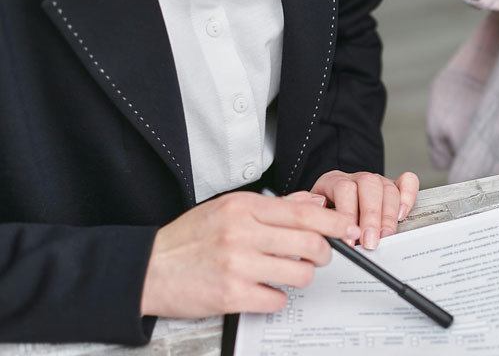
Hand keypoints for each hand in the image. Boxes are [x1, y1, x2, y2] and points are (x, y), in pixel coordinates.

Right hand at [140, 192, 360, 317]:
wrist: (146, 270)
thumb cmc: (188, 239)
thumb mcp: (227, 209)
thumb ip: (273, 206)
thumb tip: (314, 202)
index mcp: (243, 207)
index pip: (303, 212)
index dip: (334, 222)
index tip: (348, 228)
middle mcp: (241, 232)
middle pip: (310, 243)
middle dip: (323, 253)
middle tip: (318, 257)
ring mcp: (237, 265)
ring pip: (300, 273)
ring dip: (301, 277)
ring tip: (285, 274)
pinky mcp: (231, 295)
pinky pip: (277, 299)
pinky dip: (276, 298)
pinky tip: (262, 291)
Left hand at [309, 171, 418, 249]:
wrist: (330, 203)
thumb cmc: (323, 214)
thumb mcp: (313, 216)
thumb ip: (316, 219)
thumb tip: (325, 228)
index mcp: (334, 181)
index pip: (344, 189)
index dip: (347, 215)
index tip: (349, 240)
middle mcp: (357, 178)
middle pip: (369, 187)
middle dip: (371, 218)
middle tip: (370, 242)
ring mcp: (377, 181)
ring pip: (388, 188)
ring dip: (388, 216)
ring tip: (385, 237)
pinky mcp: (394, 186)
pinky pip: (407, 181)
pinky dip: (408, 197)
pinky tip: (402, 214)